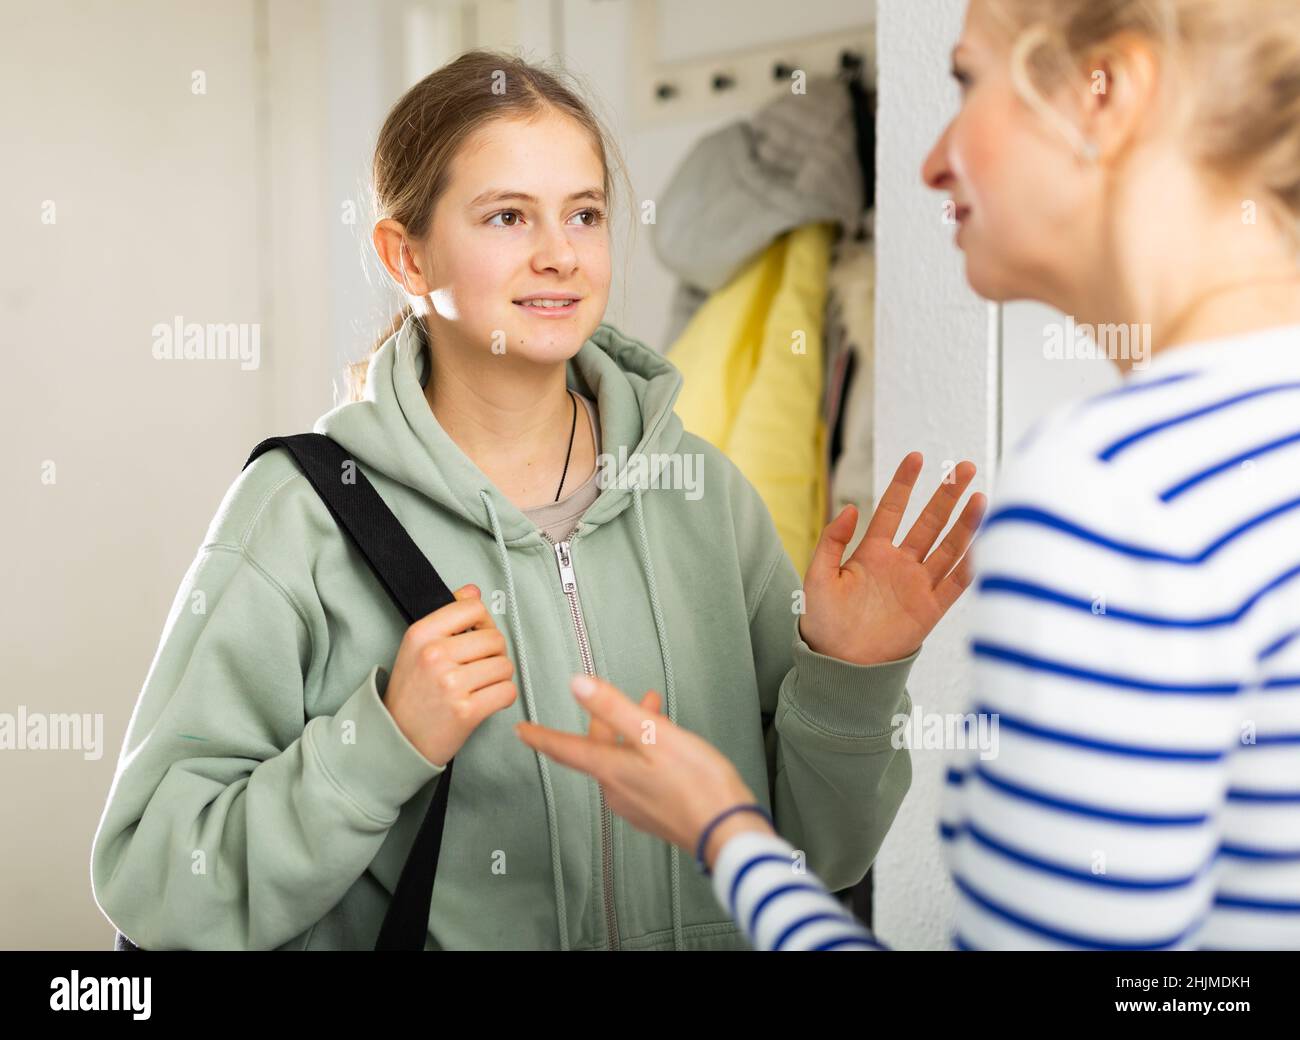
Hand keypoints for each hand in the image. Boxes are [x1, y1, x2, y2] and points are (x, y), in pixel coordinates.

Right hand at [383, 583, 517, 766]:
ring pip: (504, 666)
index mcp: (421, 634)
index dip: (483, 622)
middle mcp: (435, 655)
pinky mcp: (466, 711)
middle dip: (494, 654)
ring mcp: (451, 684)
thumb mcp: (416, 647)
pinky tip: (484, 700)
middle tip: (478, 668)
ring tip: (478, 686)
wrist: (397, 738)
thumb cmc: (410, 693)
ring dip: (498, 677)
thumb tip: (472, 590)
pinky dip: (501, 697)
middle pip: (495, 639)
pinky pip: (507, 692)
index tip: (477, 635)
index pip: (473, 607)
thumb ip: (446, 617)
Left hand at [514, 674, 774, 868]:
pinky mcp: (656, 813)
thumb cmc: (698, 783)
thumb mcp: (655, 735)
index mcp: (611, 770)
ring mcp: (636, 805)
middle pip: (598, 751)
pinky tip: (668, 749)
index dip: (541, 736)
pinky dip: (646, 755)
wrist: (728, 834)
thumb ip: (614, 708)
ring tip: (656, 713)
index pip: (565, 749)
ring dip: (633, 735)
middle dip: (608, 722)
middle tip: (623, 699)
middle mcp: (616, 791)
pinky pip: (639, 777)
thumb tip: (577, 684)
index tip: (521, 731)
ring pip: (621, 761)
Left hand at [799, 452, 985, 664]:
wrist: (841, 664)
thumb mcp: (818, 577)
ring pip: (948, 547)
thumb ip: (832, 542)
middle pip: (929, 522)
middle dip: (947, 495)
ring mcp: (918, 585)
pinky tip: (984, 542)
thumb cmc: (824, 622)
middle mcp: (900, 564)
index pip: (893, 509)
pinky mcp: (931, 609)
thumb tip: (850, 507)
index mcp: (872, 553)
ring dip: (965, 523)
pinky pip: (956, 583)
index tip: (917, 457)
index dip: (904, 483)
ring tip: (981, 497)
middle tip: (965, 467)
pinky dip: (971, 564)